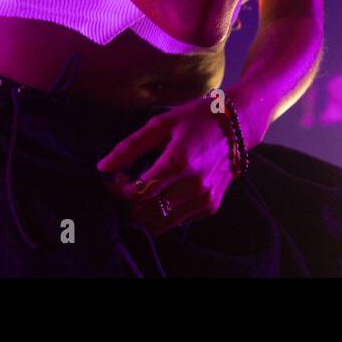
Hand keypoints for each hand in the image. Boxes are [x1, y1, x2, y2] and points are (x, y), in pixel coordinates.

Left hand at [96, 95, 236, 236]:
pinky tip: (163, 192)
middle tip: (127, 182)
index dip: (119, 190)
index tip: (115, 178)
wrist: (239, 125)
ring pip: (160, 222)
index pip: (137, 193)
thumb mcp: (161, 124)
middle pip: (146, 210)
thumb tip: (102, 167)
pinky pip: (176, 221)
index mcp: (178, 162)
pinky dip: (163, 212)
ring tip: (142, 189)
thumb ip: (130, 147)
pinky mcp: (211, 206)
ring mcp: (204, 198)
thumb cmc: (196, 118)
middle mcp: (193, 185)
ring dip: (143, 211)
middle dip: (128, 201)